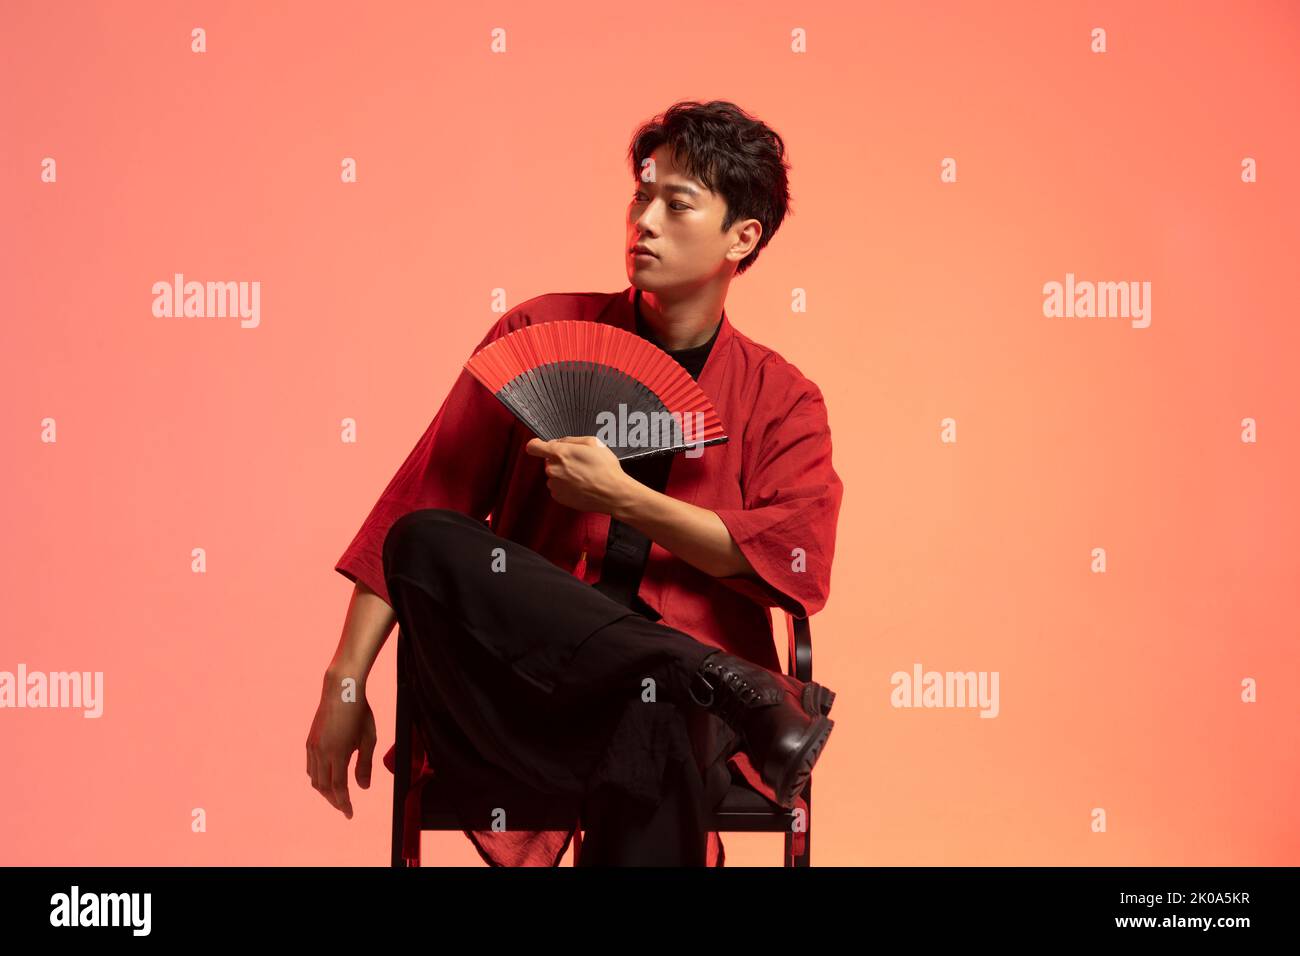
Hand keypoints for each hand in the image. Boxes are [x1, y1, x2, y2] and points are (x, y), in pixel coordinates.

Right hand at [306, 671, 376, 819]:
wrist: (341, 691)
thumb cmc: (360, 713)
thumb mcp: (369, 738)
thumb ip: (364, 764)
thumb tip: (363, 787)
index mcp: (338, 753)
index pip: (339, 787)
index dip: (344, 803)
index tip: (350, 814)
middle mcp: (321, 752)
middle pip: (324, 787)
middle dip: (335, 800)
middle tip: (345, 808)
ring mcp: (313, 747)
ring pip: (315, 779)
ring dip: (325, 791)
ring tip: (337, 796)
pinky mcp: (309, 742)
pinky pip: (310, 767)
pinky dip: (317, 778)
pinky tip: (326, 779)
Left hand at [524, 435, 637, 514]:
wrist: (613, 493)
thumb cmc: (605, 468)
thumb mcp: (593, 442)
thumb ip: (570, 440)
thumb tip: (559, 442)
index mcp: (559, 453)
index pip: (533, 447)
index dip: (537, 445)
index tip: (541, 446)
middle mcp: (553, 470)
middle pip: (548, 461)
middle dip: (559, 460)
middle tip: (578, 462)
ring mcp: (555, 485)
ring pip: (554, 475)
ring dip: (563, 474)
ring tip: (582, 476)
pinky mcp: (559, 497)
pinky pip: (558, 487)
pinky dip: (566, 486)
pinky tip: (580, 485)